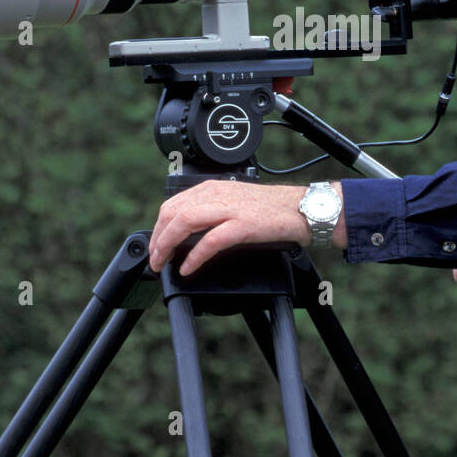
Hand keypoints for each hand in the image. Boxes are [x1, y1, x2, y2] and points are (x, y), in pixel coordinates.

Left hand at [147, 180, 311, 276]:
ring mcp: (229, 208)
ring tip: (164, 264)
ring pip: (184, 222)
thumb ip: (210, 212)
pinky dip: (194, 256)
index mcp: (211, 188)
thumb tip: (187, 234)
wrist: (300, 208)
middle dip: (158, 239)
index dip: (158, 228)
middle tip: (156, 260)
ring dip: (167, 245)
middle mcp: (216, 194)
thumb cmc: (270, 209)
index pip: (172, 205)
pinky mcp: (243, 224)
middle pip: (172, 213)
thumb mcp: (233, 203)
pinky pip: (210, 241)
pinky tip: (188, 267)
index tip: (156, 246)